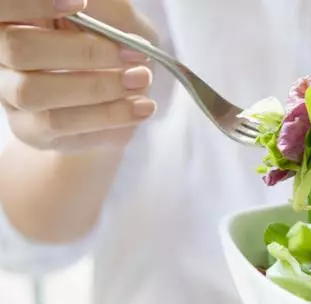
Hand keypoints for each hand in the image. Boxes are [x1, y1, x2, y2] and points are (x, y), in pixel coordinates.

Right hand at [0, 0, 157, 152]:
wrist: (118, 95)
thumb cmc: (111, 43)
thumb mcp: (111, 15)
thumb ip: (99, 8)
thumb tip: (89, 6)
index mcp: (13, 18)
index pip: (3, 5)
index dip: (32, 3)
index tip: (79, 6)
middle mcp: (2, 55)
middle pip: (18, 49)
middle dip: (83, 52)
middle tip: (134, 55)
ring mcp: (10, 94)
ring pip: (34, 93)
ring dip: (97, 88)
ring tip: (141, 80)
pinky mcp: (30, 129)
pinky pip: (61, 126)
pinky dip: (107, 117)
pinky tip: (140, 107)